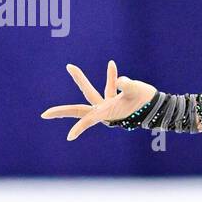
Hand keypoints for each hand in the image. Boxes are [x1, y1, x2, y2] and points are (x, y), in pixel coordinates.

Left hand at [40, 60, 156, 140]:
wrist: (158, 106)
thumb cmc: (147, 101)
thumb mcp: (137, 92)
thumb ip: (127, 85)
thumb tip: (120, 79)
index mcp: (107, 112)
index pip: (89, 119)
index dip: (80, 127)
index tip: (69, 137)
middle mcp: (104, 111)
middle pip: (78, 110)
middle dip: (61, 111)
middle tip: (43, 114)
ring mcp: (107, 106)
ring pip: (89, 93)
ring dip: (80, 79)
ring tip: (69, 67)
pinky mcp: (114, 100)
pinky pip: (108, 86)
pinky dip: (110, 76)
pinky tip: (111, 64)